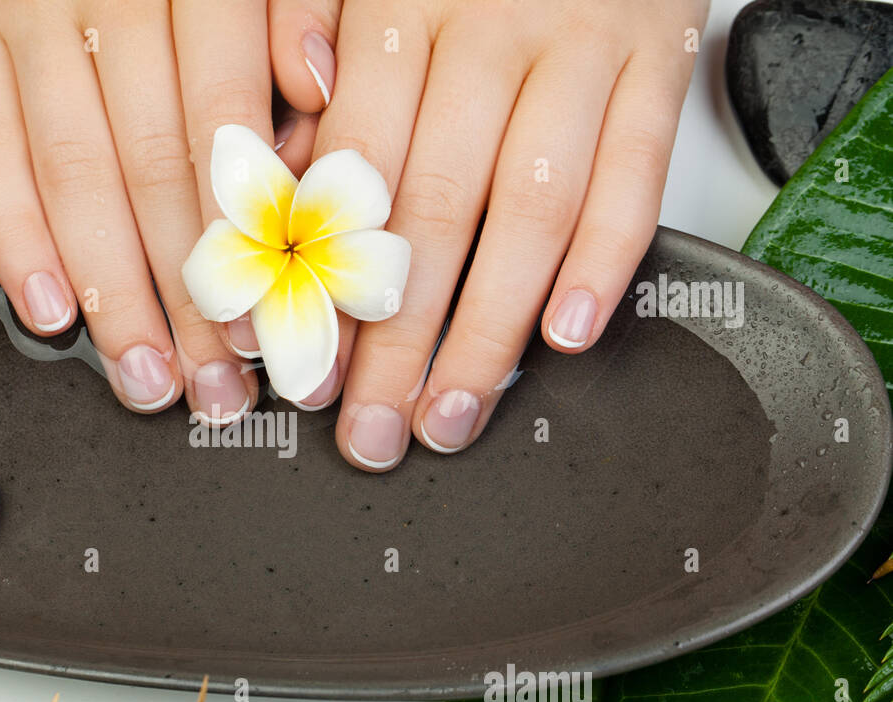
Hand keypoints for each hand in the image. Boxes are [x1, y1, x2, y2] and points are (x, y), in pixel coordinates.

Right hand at [0, 0, 310, 422]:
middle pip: (152, 168)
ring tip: (146, 373)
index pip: (226, 124)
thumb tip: (318, 95)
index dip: (247, 233)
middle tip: (217, 379)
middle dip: (189, 292)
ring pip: (73, 176)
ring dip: (110, 292)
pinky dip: (14, 240)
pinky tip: (50, 313)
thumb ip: (292, 16)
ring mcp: (30, 17)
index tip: (272, 318)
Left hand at [267, 0, 708, 469]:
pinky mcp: (659, 57)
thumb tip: (278, 191)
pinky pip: (636, 174)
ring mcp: (582, 42)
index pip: (350, 169)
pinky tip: (564, 335)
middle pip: (435, 209)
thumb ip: (317, 73)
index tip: (306, 362)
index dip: (326, 279)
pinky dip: (604, 263)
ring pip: (532, 209)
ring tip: (451, 412)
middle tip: (370, 425)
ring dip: (488, 330)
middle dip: (397, 339)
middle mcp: (490, 23)